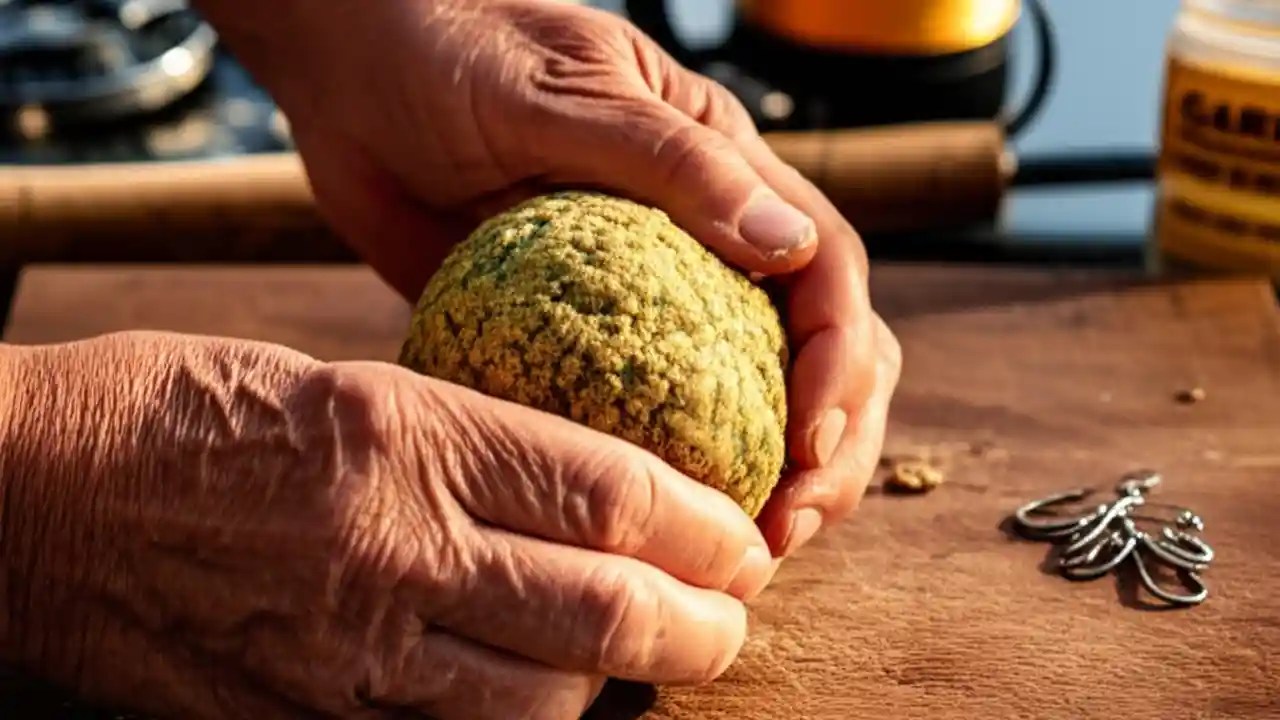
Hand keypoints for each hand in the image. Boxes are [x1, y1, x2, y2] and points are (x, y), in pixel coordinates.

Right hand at [1, 331, 771, 719]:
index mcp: (407, 436)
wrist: (28, 497)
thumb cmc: (172, 406)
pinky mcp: (304, 718)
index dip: (703, 524)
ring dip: (612, 686)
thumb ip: (453, 436)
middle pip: (604, 613)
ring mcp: (349, 653)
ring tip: (641, 661)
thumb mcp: (329, 378)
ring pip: (541, 702)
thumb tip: (563, 476)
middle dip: (698, 626)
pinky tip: (539, 700)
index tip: (742, 535)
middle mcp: (394, 550)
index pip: (609, 494)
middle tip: (732, 620)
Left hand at [197, 0, 902, 557]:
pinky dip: (664, 473)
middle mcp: (708, 240)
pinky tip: (649, 524)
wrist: (353, 75)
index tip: (810, 442)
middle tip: (783, 525)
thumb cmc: (455, 52)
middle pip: (817, 349)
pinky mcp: (585, 338)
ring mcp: (650, 297)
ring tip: (742, 547)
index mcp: (727, 170)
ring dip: (766, 474)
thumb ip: (676, 165)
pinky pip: (641, 414)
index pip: (827, 269)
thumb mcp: (567, 94)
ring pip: (746, 394)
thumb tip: (790, 246)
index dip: (840, 361)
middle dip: (829, 443)